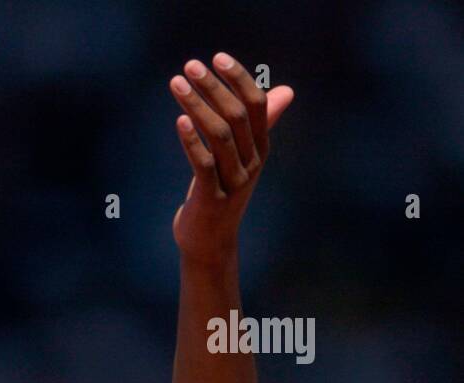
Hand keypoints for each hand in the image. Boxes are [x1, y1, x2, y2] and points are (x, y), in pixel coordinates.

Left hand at [168, 53, 293, 264]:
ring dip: (196, 106)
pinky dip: (192, 141)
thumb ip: (261, 125)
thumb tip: (286, 91)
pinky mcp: (212, 199)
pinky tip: (179, 121)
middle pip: (237, 116)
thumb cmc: (221, 194)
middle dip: (214, 87)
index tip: (217, 58)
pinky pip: (203, 165)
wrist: (209, 244)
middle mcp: (251, 163)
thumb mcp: (241, 159)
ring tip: (177, 84)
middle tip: (190, 66)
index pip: (257, 105)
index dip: (239, 79)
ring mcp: (234, 182)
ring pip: (219, 136)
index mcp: (259, 149)